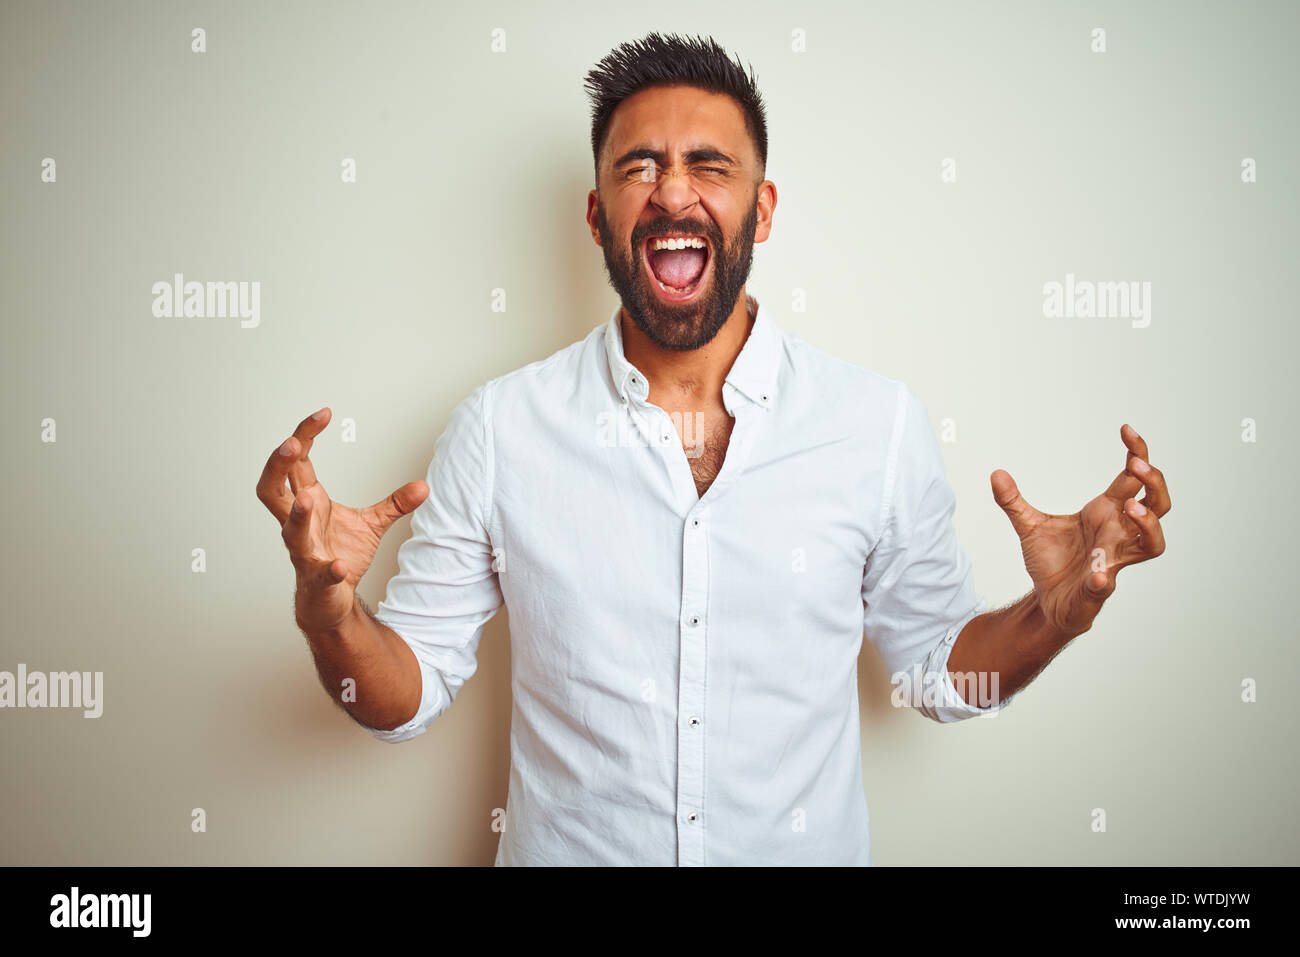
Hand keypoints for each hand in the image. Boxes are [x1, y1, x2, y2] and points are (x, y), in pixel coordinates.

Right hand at [256, 407, 428, 634]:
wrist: (331, 600)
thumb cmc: (339, 555)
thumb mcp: (372, 523)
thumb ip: (395, 503)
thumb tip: (425, 486)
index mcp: (309, 501)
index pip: (296, 463)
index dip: (304, 436)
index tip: (324, 413)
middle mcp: (298, 523)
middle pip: (271, 489)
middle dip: (277, 465)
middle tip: (291, 443)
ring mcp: (303, 551)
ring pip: (289, 529)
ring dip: (298, 514)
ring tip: (307, 498)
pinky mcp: (315, 579)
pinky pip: (318, 573)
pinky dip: (329, 570)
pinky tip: (340, 566)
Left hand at [991, 423, 1169, 636]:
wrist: (1047, 601)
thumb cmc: (1050, 562)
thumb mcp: (1028, 526)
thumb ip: (1012, 501)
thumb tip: (995, 474)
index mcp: (1105, 513)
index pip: (1133, 479)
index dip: (1137, 453)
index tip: (1126, 430)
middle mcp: (1117, 534)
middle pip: (1158, 504)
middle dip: (1153, 482)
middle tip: (1136, 464)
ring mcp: (1113, 560)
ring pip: (1153, 543)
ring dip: (1148, 524)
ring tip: (1132, 508)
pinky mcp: (1099, 587)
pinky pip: (1108, 582)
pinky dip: (1103, 578)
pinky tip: (1098, 574)